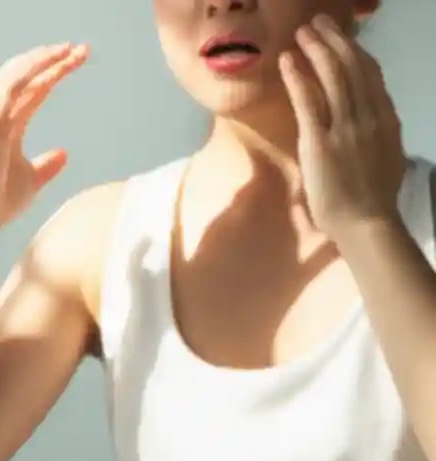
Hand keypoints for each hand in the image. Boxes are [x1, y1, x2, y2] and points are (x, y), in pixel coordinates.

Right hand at [0, 43, 88, 236]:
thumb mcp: (31, 181)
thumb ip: (47, 165)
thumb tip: (64, 152)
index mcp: (8, 128)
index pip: (34, 92)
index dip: (55, 73)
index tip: (79, 60)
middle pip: (26, 78)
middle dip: (52, 60)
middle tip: (82, 49)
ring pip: (15, 75)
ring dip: (42, 58)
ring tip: (69, 49)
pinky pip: (9, 86)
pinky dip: (29, 69)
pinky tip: (50, 61)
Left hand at [280, 15, 407, 241]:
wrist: (366, 223)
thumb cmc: (370, 198)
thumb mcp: (384, 156)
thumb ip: (376, 134)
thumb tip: (368, 120)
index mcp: (386, 120)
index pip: (371, 75)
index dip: (354, 51)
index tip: (340, 37)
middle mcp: (369, 117)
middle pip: (352, 68)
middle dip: (333, 41)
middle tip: (317, 22)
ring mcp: (346, 128)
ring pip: (333, 78)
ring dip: (316, 50)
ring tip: (302, 32)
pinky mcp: (322, 142)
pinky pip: (309, 101)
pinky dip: (298, 77)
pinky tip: (288, 60)